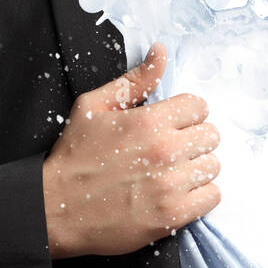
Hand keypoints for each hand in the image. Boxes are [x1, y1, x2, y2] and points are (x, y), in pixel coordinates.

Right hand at [42, 42, 220, 257]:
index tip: (174, 125)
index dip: (186, 114)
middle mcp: (165, 150)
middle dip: (194, 139)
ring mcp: (171, 185)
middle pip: (210, 136)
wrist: (55, 210)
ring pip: (213, 166)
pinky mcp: (172, 215)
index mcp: (149, 121)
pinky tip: (180, 193)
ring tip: (174, 173)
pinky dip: (200, 195)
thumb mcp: (93, 107)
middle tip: (172, 151)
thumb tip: (161, 52)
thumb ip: (134, 80)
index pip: (198, 106)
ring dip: (197, 168)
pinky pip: (212, 197)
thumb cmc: (74, 158)